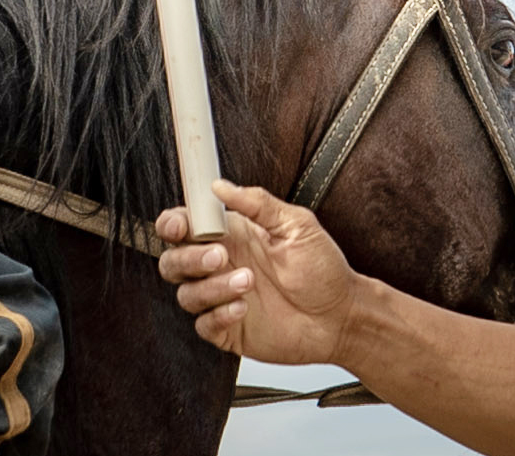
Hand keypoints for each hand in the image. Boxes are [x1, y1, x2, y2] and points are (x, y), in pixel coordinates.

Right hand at [157, 181, 356, 364]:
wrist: (342, 316)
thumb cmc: (323, 269)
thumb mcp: (297, 226)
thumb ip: (258, 203)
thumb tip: (221, 186)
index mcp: (232, 236)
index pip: (184, 227)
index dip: (173, 224)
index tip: (181, 225)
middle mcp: (221, 267)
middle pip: (174, 262)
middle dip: (189, 258)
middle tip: (221, 256)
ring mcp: (222, 298)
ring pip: (187, 294)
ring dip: (212, 287)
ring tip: (248, 282)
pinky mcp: (228, 329)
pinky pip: (204, 325)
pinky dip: (218, 315)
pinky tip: (243, 308)